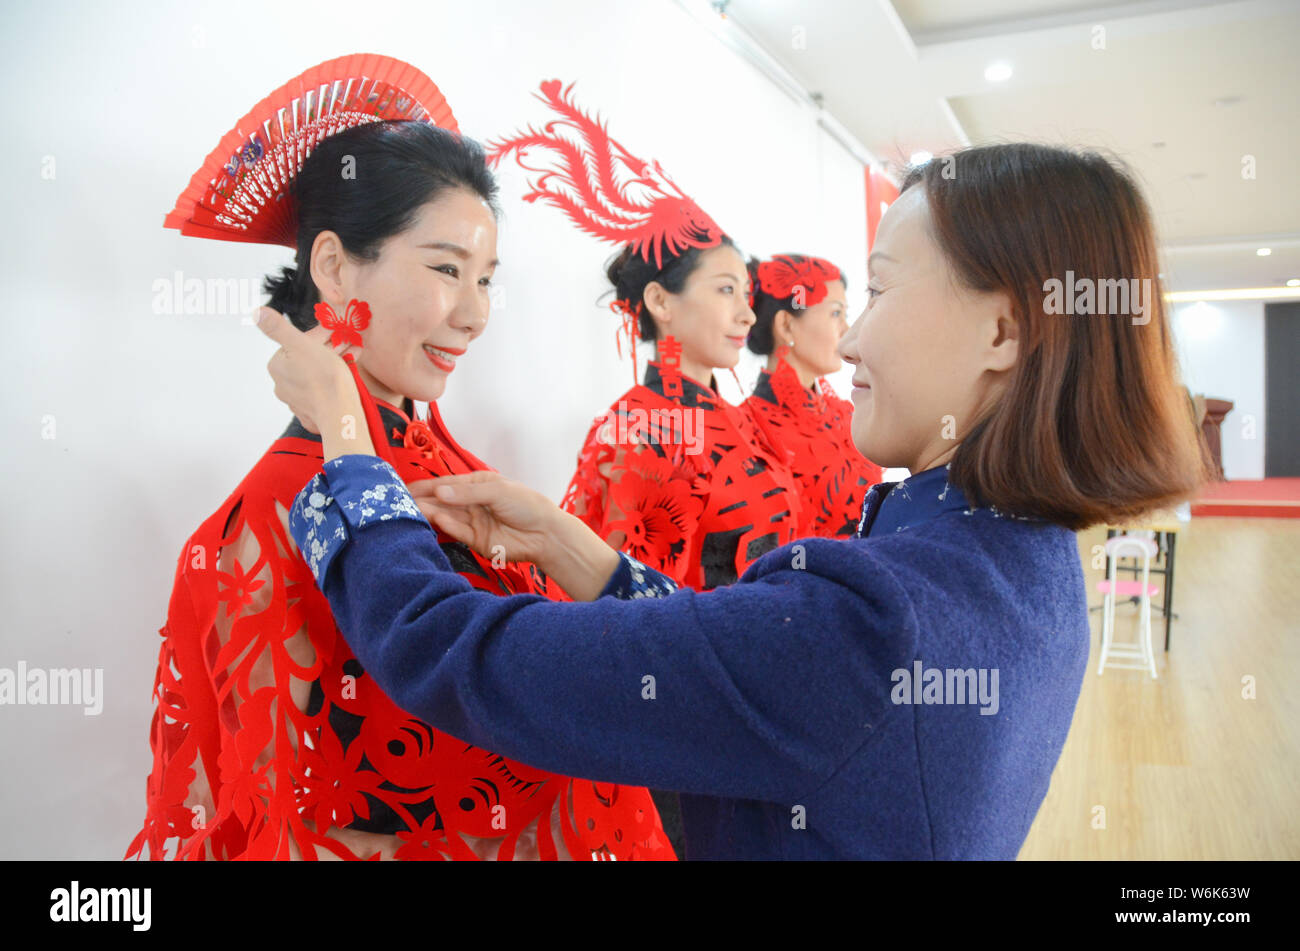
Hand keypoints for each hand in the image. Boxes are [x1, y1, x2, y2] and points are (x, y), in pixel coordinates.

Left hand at [254, 306, 357, 434]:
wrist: (340, 413)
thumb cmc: (323, 378)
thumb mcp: (301, 344)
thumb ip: (278, 327)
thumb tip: (257, 313)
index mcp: (277, 365)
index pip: (300, 342)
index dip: (322, 333)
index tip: (339, 328)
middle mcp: (283, 383)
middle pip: (309, 357)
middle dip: (331, 347)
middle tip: (349, 340)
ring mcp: (298, 398)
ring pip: (318, 372)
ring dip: (337, 360)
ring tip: (354, 353)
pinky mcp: (313, 410)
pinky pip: (324, 388)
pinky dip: (336, 378)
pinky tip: (349, 372)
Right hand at [409, 471, 562, 565]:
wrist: (546, 534)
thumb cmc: (527, 505)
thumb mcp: (497, 491)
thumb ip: (467, 493)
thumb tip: (439, 492)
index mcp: (477, 485)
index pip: (446, 484)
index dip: (426, 486)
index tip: (404, 487)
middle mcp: (471, 503)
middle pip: (442, 501)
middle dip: (422, 500)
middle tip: (400, 501)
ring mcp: (473, 522)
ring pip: (445, 516)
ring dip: (429, 513)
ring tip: (410, 509)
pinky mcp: (476, 541)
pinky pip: (456, 531)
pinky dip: (446, 525)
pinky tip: (435, 518)